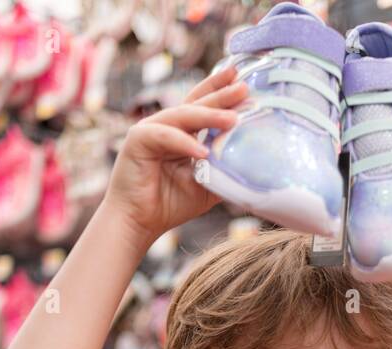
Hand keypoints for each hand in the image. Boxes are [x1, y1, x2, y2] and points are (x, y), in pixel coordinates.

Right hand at [100, 66, 248, 249]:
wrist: (138, 224)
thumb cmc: (169, 204)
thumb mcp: (207, 185)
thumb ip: (224, 169)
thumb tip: (254, 162)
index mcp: (181, 132)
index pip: (203, 105)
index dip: (221, 91)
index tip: (244, 81)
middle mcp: (165, 126)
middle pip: (196, 103)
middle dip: (221, 95)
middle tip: (244, 87)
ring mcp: (150, 130)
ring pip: (183, 117)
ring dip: (209, 116)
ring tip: (233, 119)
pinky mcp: (137, 140)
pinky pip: (166, 137)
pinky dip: (184, 143)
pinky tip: (203, 152)